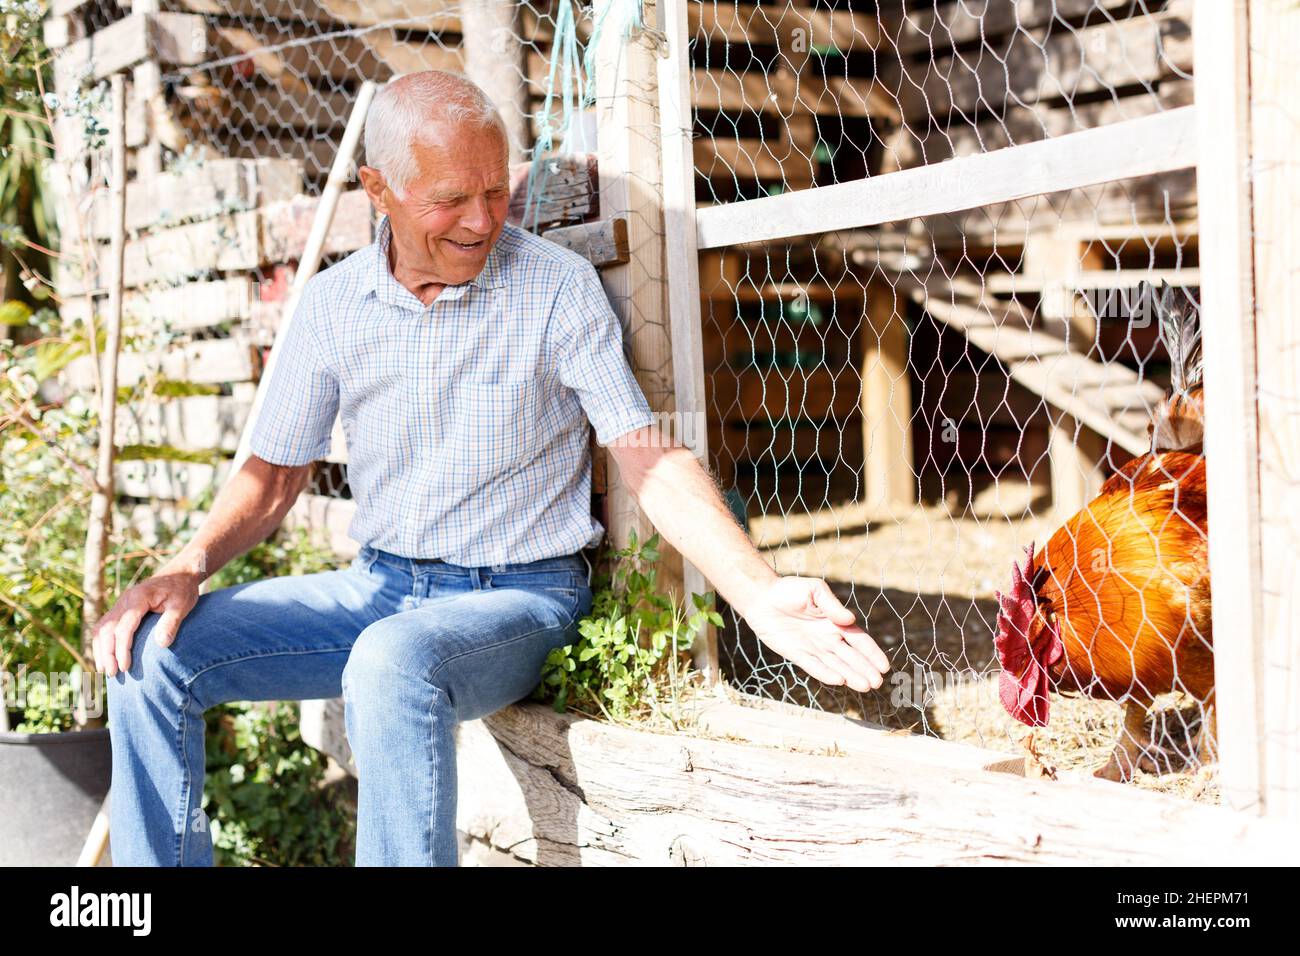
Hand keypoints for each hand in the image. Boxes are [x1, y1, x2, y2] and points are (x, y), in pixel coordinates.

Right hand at [92, 566, 201, 676]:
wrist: (180, 573)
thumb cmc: (182, 590)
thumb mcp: (182, 605)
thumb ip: (171, 623)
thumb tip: (162, 645)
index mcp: (138, 598)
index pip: (124, 628)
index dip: (122, 649)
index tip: (126, 667)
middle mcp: (125, 600)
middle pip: (108, 629)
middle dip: (107, 653)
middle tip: (111, 674)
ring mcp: (121, 603)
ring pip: (102, 628)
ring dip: (100, 649)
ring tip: (103, 669)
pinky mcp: (121, 608)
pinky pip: (104, 625)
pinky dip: (101, 641)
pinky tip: (104, 656)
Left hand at [741, 577, 889, 691]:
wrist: (761, 597)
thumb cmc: (790, 590)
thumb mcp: (815, 591)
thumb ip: (832, 605)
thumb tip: (850, 620)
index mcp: (835, 622)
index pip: (859, 640)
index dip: (872, 653)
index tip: (884, 666)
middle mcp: (827, 638)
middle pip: (851, 657)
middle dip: (865, 669)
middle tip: (878, 683)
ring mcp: (813, 648)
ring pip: (836, 665)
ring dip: (850, 676)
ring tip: (865, 687)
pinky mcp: (797, 654)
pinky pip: (814, 666)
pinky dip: (825, 674)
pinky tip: (839, 681)